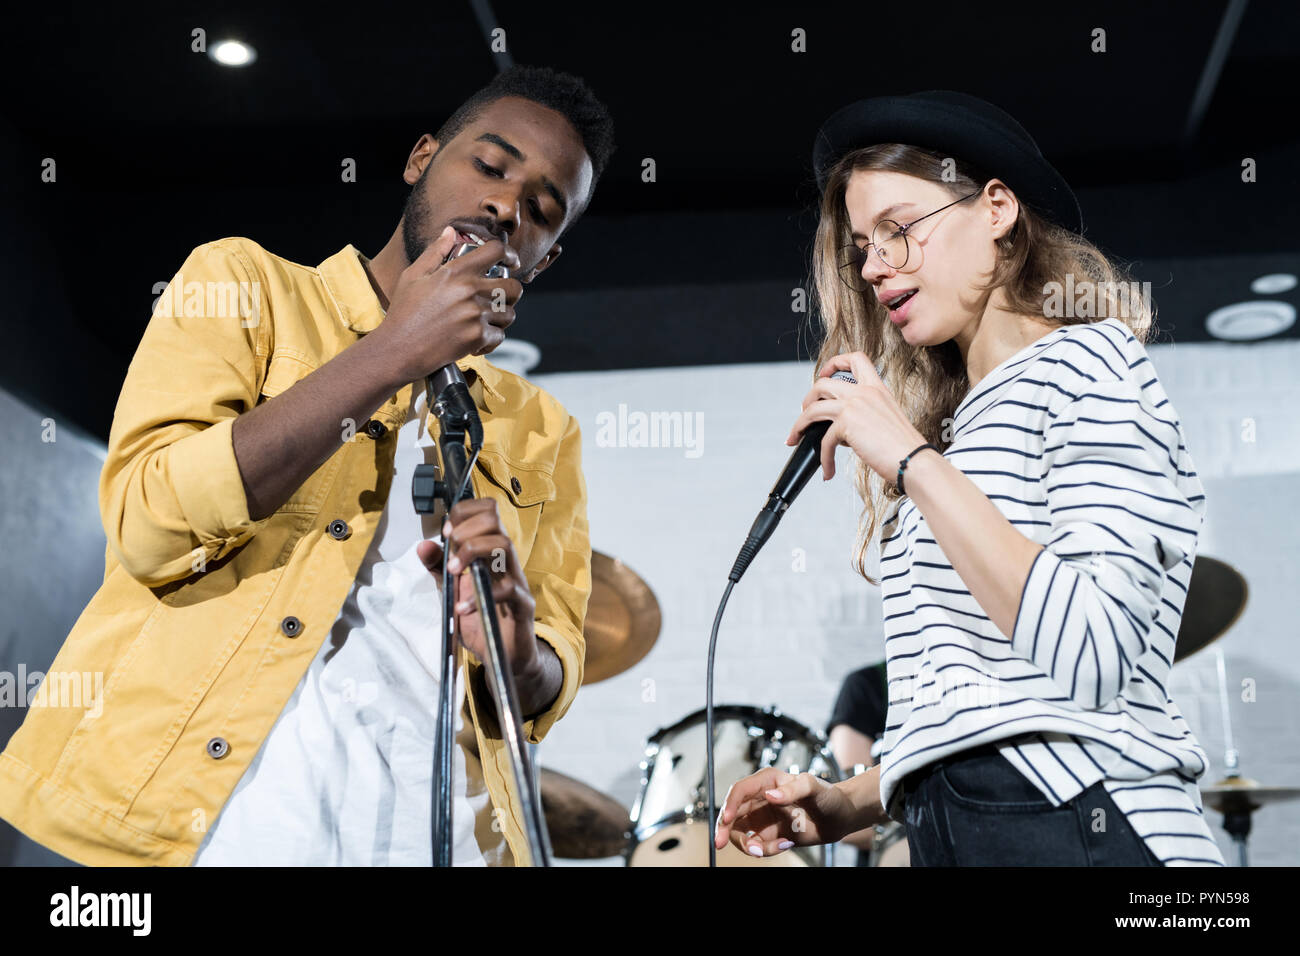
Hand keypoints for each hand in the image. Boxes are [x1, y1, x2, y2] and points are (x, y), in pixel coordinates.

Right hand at [373, 226, 524, 384]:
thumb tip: (450, 233)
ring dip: (501, 316)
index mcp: (456, 272)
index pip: (497, 251)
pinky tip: (475, 338)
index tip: (510, 261)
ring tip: (484, 319)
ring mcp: (476, 315)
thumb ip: (435, 252)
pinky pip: (500, 336)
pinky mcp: (478, 338)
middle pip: (514, 286)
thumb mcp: (413, 276)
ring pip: (510, 313)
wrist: (398, 349)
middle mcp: (470, 291)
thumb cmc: (404, 313)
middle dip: (511, 290)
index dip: (509, 254)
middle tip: (500, 295)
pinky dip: (491, 339)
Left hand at [415, 498, 539, 684]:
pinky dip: (479, 597)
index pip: (487, 510)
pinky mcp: (522, 604)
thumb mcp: (453, 591)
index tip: (447, 532)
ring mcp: (516, 580)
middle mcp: (505, 560)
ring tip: (454, 570)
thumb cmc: (482, 619)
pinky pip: (507, 589)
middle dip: (466, 529)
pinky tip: (462, 609)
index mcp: (490, 552)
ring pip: (504, 544)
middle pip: (495, 520)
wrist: (504, 656)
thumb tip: (422, 545)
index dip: (465, 512)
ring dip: (473, 551)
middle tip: (451, 550)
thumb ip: (439, 568)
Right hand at [713, 768, 860, 857]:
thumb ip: (793, 789)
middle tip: (720, 843)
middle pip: (732, 812)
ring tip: (763, 851)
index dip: (729, 804)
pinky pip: (758, 846)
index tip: (726, 820)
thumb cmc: (828, 796)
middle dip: (724, 829)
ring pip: (740, 832)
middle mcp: (760, 799)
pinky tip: (786, 844)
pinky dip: (766, 850)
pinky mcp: (769, 834)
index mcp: (767, 781)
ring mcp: (763, 818)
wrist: (840, 818)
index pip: (740, 791)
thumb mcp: (813, 787)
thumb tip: (770, 795)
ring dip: (747, 844)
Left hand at [784, 351, 929, 482]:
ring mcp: (854, 405)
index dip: (835, 363)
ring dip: (799, 425)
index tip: (825, 374)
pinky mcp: (847, 424)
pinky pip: (824, 440)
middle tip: (805, 413)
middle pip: (823, 383)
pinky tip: (827, 470)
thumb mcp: (886, 420)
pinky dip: (823, 458)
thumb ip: (865, 415)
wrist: (915, 461)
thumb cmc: (906, 448)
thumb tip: (843, 429)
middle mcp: (865, 392)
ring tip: (797, 438)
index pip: (856, 359)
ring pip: (813, 409)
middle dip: (808, 398)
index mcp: (878, 388)